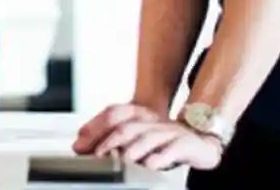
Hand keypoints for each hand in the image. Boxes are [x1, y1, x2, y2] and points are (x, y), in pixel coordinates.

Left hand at [74, 103, 221, 171]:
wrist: (200, 143)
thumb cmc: (162, 143)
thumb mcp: (134, 139)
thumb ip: (106, 139)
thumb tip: (78, 146)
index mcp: (139, 116)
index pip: (114, 113)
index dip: (96, 127)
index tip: (81, 145)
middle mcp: (153, 121)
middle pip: (128, 125)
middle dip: (110, 141)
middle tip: (98, 156)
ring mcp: (170, 131)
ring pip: (148, 136)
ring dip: (133, 149)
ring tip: (121, 160)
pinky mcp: (186, 143)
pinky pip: (173, 148)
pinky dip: (160, 157)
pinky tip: (150, 165)